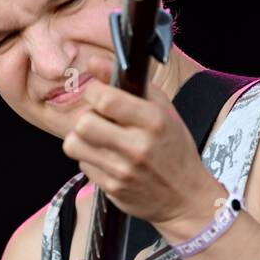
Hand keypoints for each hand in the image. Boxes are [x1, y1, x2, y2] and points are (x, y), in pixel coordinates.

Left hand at [62, 55, 222, 233]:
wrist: (185, 197)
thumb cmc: (173, 148)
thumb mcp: (162, 109)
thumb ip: (129, 83)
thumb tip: (94, 61)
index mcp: (153, 120)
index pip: (105, 98)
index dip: (95, 93)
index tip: (100, 96)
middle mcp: (138, 146)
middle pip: (83, 123)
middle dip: (86, 117)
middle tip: (98, 120)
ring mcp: (123, 170)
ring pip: (74, 144)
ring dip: (81, 139)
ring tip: (98, 139)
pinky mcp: (112, 188)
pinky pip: (82, 165)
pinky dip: (90, 159)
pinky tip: (107, 159)